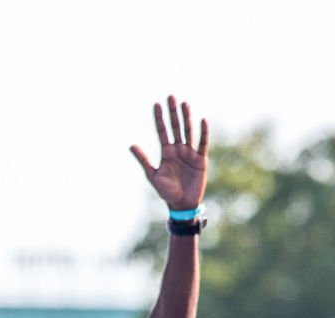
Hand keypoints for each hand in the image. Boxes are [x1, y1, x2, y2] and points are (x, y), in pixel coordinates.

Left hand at [131, 96, 208, 212]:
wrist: (181, 204)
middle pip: (175, 127)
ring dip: (186, 118)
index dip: (159, 118)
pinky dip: (203, 133)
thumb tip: (131, 145)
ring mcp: (189, 153)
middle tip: (170, 97)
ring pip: (188, 132)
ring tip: (184, 104)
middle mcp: (178, 150)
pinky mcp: (200, 160)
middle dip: (172, 112)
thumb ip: (143, 160)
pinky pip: (202, 144)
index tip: (156, 104)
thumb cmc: (166, 192)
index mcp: (166, 153)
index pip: (162, 131)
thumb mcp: (152, 175)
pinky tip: (202, 121)